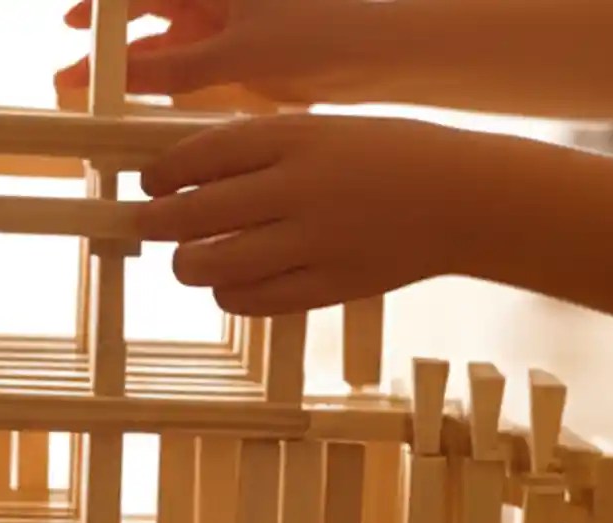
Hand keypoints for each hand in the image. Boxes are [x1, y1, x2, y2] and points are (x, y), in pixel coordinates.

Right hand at [54, 0, 376, 102]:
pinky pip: (198, 56)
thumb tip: (113, 75)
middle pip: (150, 8)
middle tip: (72, 74)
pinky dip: (172, 75)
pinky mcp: (252, 44)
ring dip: (137, 62)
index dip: (100, 5)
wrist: (383, 56)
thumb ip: (168, 67)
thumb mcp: (232, 58)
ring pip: (171, 37)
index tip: (69, 26)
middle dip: (110, 40)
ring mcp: (236, 17)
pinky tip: (150, 99)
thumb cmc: (318, 40)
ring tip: (101, 94)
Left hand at [136, 114, 505, 315]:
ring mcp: (315, 241)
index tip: (151, 182)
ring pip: (216, 264)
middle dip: (158, 221)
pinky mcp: (330, 285)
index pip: (206, 155)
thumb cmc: (395, 158)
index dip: (166, 173)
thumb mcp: (327, 132)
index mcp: (298, 139)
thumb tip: (196, 178)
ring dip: (188, 264)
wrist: (464, 201)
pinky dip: (230, 294)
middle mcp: (300, 189)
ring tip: (187, 260)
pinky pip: (257, 299)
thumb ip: (267, 151)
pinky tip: (229, 285)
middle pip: (196, 213)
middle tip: (148, 223)